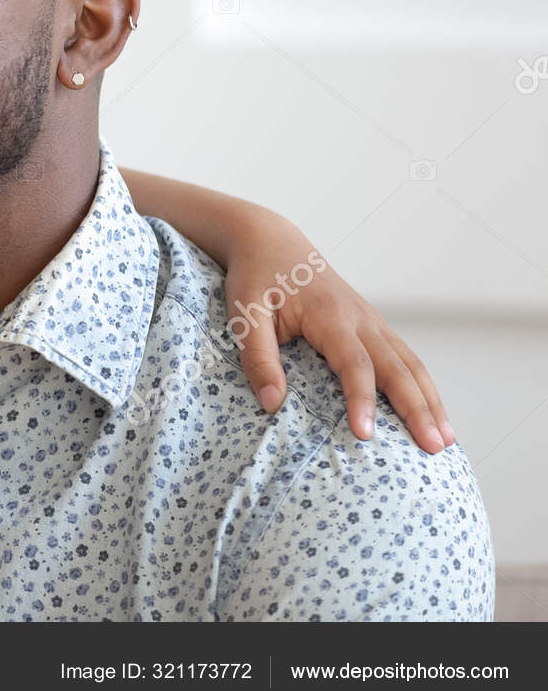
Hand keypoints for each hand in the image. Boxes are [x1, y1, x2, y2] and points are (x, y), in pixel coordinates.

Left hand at [224, 214, 452, 453]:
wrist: (270, 242)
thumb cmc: (255, 278)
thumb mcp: (245, 314)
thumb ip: (258, 357)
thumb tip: (272, 403)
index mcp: (329, 314)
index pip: (354, 363)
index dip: (361, 399)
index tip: (364, 434)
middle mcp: (360, 318)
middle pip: (397, 367)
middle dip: (417, 408)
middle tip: (433, 449)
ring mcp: (371, 320)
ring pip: (410, 363)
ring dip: (430, 400)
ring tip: (446, 439)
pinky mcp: (371, 325)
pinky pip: (404, 357)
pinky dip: (422, 385)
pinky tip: (431, 412)